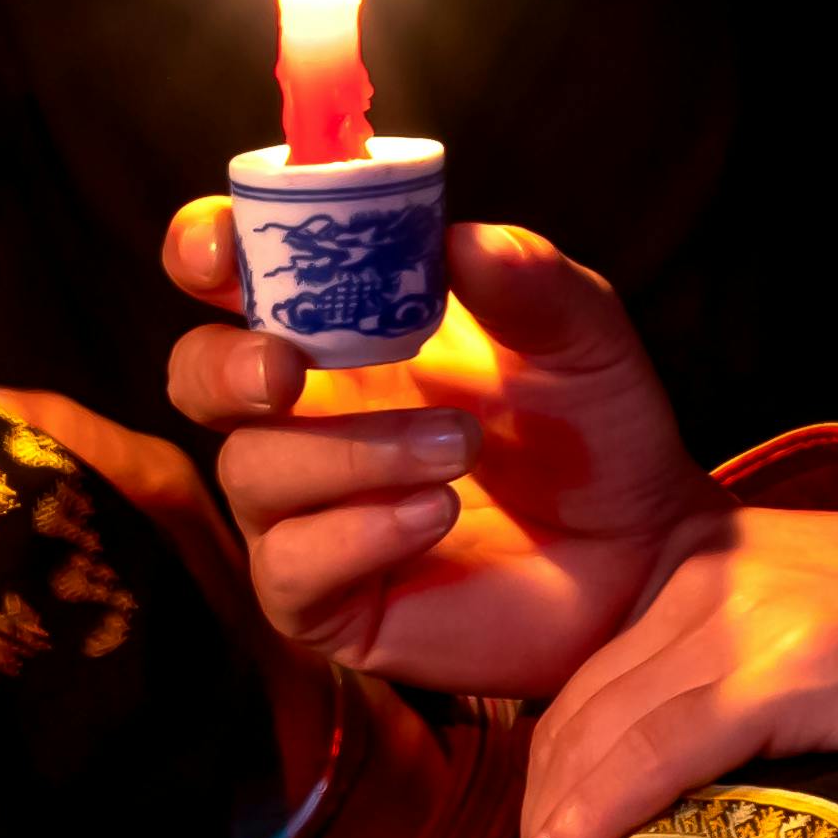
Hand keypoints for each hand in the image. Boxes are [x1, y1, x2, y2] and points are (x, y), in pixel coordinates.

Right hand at [161, 211, 723, 699]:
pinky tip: (437, 515)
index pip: (230, 275)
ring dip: (350, 453)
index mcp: (339, 330)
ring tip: (458, 449)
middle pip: (195, 375)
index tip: (218, 251)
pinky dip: (359, 532)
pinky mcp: (324, 601)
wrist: (643, 556)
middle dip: (226, 367)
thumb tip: (457, 237)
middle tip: (290, 371)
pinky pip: (290, 566)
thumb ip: (525, 279)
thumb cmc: (594, 431)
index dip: (203, 250)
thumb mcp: (578, 334)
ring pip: (251, 472)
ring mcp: (305, 512)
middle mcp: (303, 417)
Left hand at [495, 509, 837, 837]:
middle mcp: (724, 565)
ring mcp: (759, 608)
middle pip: (583, 702)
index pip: (602, 671)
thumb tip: (724, 789)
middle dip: (533, 809)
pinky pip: (659, 748)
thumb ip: (775, 686)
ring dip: (548, 835)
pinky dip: (594, 815)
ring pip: (603, 728)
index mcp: (729, 553)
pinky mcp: (800, 660)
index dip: (552, 769)